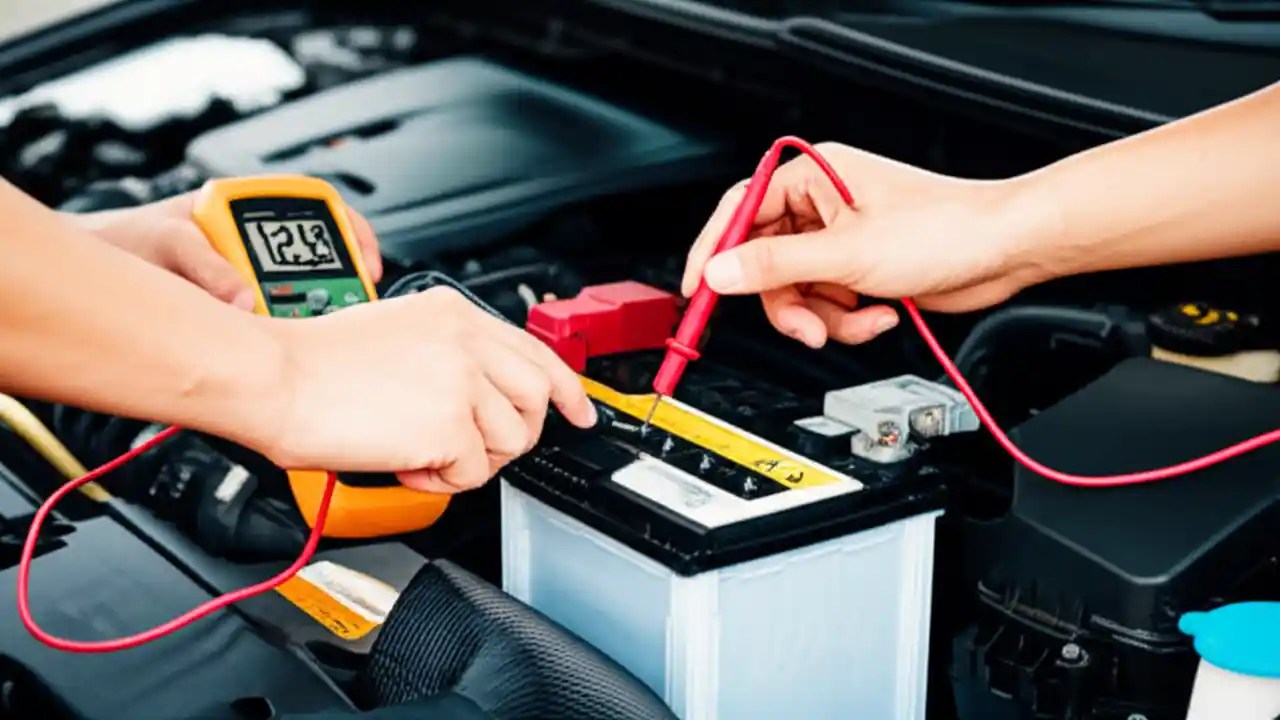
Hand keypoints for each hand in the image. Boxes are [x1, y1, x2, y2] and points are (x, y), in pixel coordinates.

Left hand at [68, 192, 383, 308]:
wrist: (100, 268)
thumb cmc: (128, 240)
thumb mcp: (165, 241)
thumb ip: (203, 264)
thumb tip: (243, 297)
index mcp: (246, 207)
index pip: (321, 209)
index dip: (353, 234)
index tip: (364, 264)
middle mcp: (255, 241)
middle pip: (321, 258)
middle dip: (340, 284)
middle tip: (345, 308)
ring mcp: (250, 275)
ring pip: (304, 294)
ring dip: (312, 313)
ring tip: (312, 328)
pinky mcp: (242, 309)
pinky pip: (279, 320)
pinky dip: (288, 332)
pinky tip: (286, 341)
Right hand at [256, 287, 596, 493]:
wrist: (272, 378)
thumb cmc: (311, 362)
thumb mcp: (396, 332)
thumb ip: (448, 354)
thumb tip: (480, 395)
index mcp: (454, 313)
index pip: (537, 350)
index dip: (568, 388)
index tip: (581, 411)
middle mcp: (465, 341)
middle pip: (538, 398)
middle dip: (515, 433)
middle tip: (477, 447)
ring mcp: (460, 380)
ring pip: (509, 441)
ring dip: (470, 459)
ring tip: (422, 450)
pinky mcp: (447, 423)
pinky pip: (473, 472)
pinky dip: (442, 480)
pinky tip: (406, 462)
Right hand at [682, 142, 1050, 347]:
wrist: (1004, 250)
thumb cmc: (946, 228)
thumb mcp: (846, 254)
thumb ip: (775, 266)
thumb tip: (720, 272)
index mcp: (812, 177)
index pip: (738, 211)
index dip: (714, 251)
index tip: (699, 289)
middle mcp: (821, 204)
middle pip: (765, 263)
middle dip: (786, 302)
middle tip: (804, 326)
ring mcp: (840, 238)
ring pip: (796, 291)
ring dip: (824, 316)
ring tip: (857, 317)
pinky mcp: (858, 268)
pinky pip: (826, 302)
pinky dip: (849, 318)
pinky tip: (880, 312)